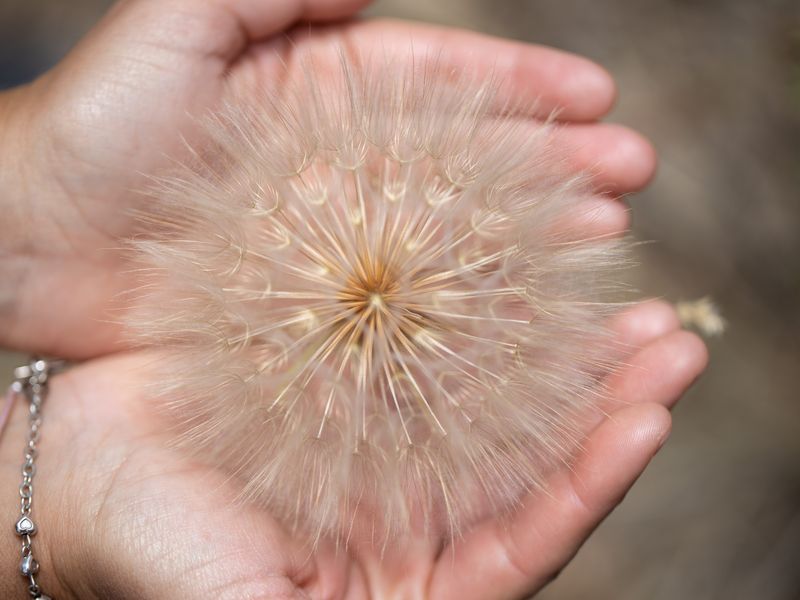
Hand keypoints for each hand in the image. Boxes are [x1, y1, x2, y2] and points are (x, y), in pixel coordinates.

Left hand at [0, 0, 653, 358]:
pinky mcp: (316, 305)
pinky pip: (403, 303)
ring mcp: (337, 237)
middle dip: (553, 160)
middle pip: (471, 155)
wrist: (23, 244)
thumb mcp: (176, 25)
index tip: (600, 102)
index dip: (526, 87)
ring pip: (452, 229)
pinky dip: (460, 305)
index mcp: (326, 86)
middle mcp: (346, 159)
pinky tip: (515, 316)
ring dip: (528, 232)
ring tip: (602, 239)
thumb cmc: (91, 129)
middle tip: (630, 179)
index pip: (448, 78)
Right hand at [0, 300, 706, 598]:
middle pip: (531, 456)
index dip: (590, 480)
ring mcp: (383, 436)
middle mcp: (411, 506)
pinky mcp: (347, 377)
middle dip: (605, 399)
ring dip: (557, 341)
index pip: (525, 537)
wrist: (69, 473)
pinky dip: (474, 303)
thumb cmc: (146, 555)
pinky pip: (428, 338)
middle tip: (665, 337)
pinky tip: (509, 260)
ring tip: (619, 286)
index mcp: (405, 578)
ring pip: (494, 389)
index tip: (648, 413)